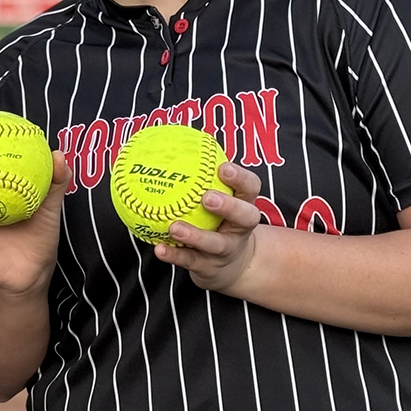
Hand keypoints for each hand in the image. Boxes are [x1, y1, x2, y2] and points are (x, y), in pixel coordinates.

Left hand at [153, 162, 262, 292]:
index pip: (251, 188)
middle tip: (207, 197)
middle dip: (228, 206)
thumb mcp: (221, 199)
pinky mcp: (210, 267)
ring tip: (174, 226)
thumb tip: (169, 143)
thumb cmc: (220, 221)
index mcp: (243, 205)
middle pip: (245, 217)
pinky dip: (175, 254)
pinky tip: (159, 248)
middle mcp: (240, 228)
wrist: (234, 266)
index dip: (240, 178)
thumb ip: (202, 177)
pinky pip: (191, 261)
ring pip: (215, 243)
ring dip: (195, 235)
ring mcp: (226, 250)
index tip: (222, 167)